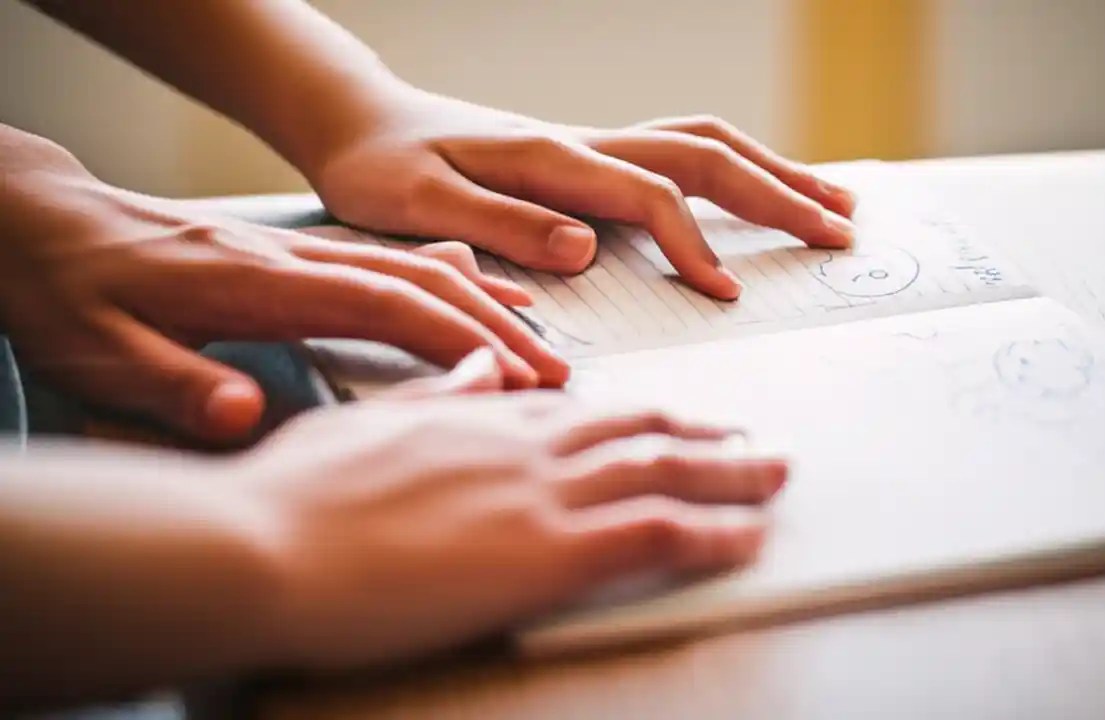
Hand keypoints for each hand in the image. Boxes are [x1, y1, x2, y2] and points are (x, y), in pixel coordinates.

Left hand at [0, 127, 568, 442]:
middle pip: (418, 282)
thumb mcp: (95, 348)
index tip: (511, 380)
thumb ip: (173, 382)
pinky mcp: (293, 255)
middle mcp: (290, 257)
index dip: (454, 341)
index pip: (381, 304)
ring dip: (482, 304)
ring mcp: (296, 251)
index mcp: (254, 282)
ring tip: (539, 343)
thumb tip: (246, 414)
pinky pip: (388, 260)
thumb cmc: (65, 287)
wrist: (36, 221)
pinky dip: (443, 275)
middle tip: (554, 377)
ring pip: (412, 268)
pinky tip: (477, 283)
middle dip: (494, 330)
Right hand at [235, 354, 785, 667]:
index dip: (640, 412)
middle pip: (640, 428)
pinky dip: (714, 532)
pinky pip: (658, 533)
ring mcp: (541, 493)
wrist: (262, 546)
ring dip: (731, 473)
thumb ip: (436, 395)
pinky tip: (750, 534)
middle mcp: (525, 442)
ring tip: (775, 474)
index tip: (674, 417)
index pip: (585, 405)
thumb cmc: (295, 495)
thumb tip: (483, 371)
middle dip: (705, 434)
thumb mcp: (367, 425)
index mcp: (483, 414)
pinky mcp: (547, 552)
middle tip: (752, 439)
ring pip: (665, 470)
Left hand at [301, 86, 856, 300]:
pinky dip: (737, 171)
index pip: (650, 195)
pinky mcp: (589, 161)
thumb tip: (589, 247)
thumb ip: (500, 223)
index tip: (727, 295)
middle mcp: (584, 144)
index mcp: (551, 159)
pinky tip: (760, 190)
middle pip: (704, 155)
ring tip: (834, 203)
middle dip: (778, 192)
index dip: (694, 244)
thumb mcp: (417, 203)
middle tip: (841, 231)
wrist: (360, 122)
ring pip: (703, 146)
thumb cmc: (379, 168)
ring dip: (773, 172)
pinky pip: (681, 156)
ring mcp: (593, 148)